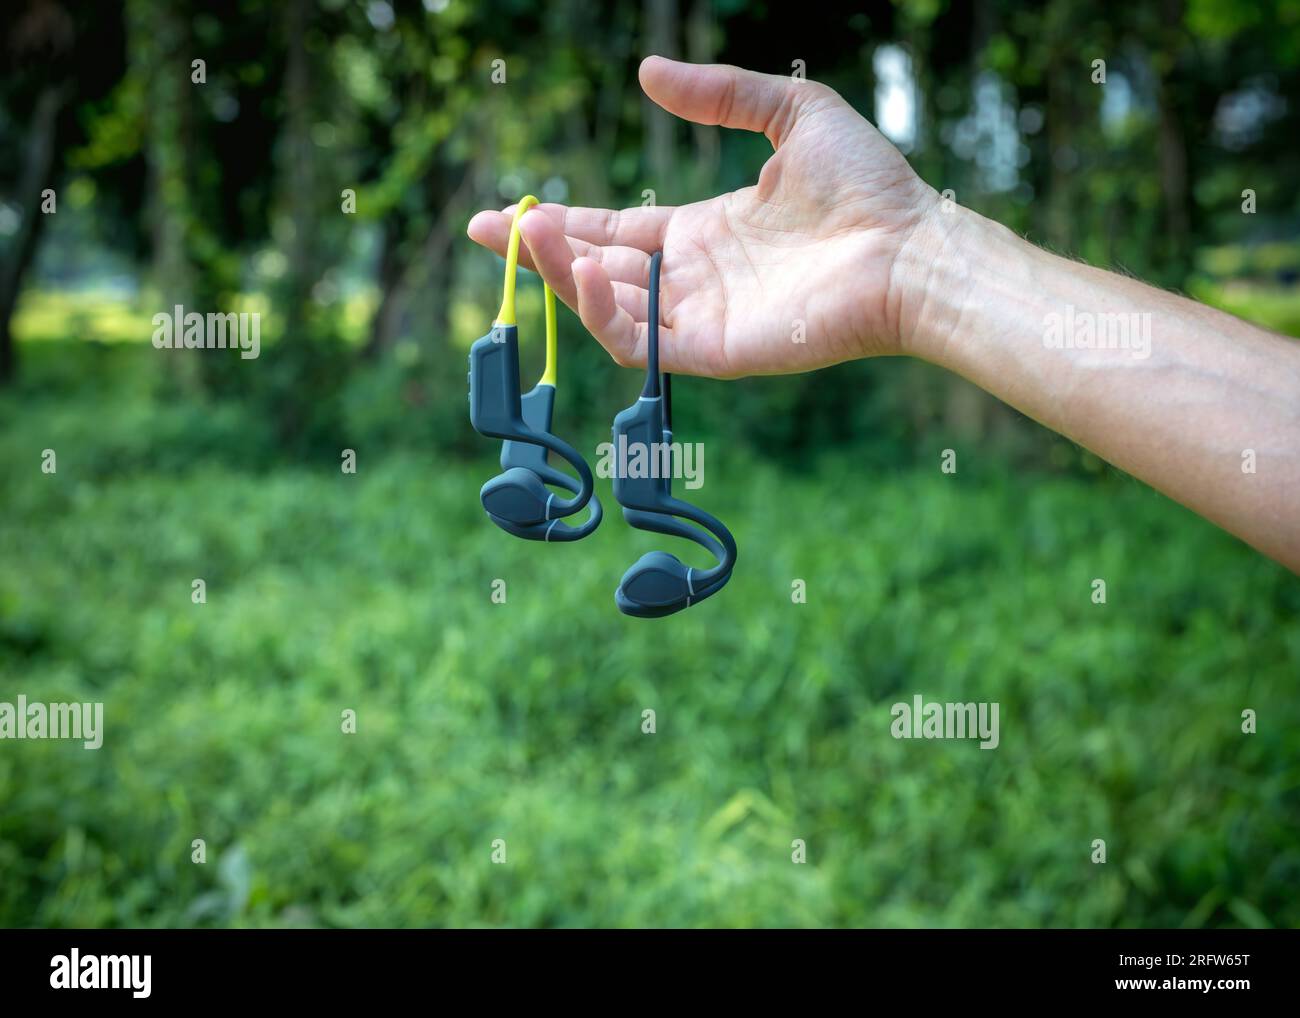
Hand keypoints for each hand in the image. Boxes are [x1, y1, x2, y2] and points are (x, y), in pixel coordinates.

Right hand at [467, 56, 940, 377]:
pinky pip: (642, 342)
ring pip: (610, 310)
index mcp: (706, 231)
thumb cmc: (864, 182)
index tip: (514, 209)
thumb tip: (645, 73)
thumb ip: (720, 94)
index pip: (618, 231)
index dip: (565, 223)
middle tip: (487, 229)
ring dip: (564, 276)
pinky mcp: (715, 351)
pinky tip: (588, 269)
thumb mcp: (788, 111)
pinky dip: (605, 313)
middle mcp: (696, 278)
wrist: (909, 243)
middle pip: (600, 272)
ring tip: (532, 234)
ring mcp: (703, 318)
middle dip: (543, 253)